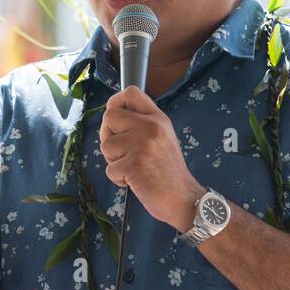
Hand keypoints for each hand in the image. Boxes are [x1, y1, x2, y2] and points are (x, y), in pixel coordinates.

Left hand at [99, 86, 204, 232]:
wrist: (183, 198)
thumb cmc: (168, 171)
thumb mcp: (162, 138)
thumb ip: (141, 124)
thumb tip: (112, 116)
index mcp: (157, 118)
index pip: (131, 92)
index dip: (115, 102)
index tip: (116, 120)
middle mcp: (150, 127)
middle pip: (109, 116)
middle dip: (108, 135)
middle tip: (121, 151)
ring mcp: (142, 145)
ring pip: (106, 145)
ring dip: (113, 161)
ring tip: (132, 168)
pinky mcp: (134, 165)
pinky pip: (110, 169)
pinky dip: (118, 179)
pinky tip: (134, 181)